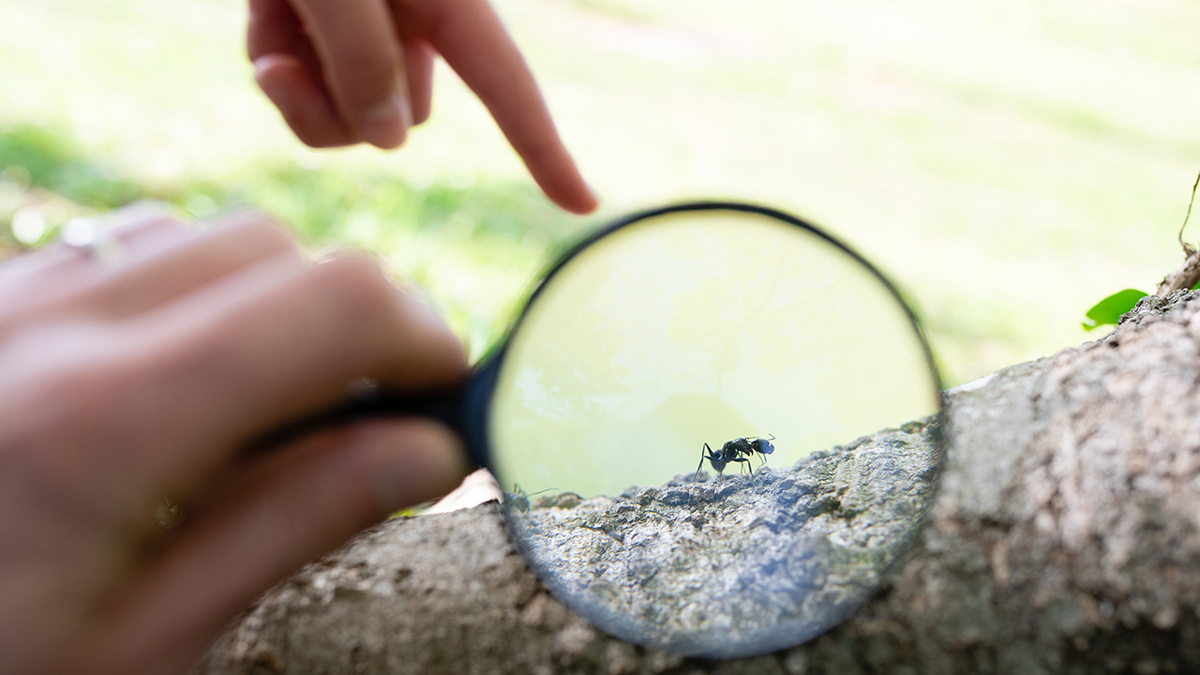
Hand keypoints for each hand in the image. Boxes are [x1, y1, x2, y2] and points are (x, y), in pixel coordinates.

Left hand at [0, 207, 470, 673]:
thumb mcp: (154, 638)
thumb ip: (298, 522)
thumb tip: (427, 450)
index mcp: (108, 421)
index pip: (329, 302)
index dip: (419, 335)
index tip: (444, 395)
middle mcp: (53, 327)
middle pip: (276, 248)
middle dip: (356, 317)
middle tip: (372, 412)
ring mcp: (9, 303)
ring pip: (206, 235)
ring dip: (278, 299)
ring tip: (282, 400)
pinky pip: (128, 248)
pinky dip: (200, 291)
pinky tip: (194, 377)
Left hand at [247, 0, 597, 214]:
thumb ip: (362, 56)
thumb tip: (388, 143)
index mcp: (450, 1)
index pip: (510, 90)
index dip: (546, 151)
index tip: (583, 204)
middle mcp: (418, 24)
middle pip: (402, 119)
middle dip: (344, 106)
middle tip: (287, 58)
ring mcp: (371, 31)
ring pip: (355, 119)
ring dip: (303, 92)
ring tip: (275, 22)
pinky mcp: (325, 34)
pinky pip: (312, 94)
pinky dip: (278, 67)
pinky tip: (264, 16)